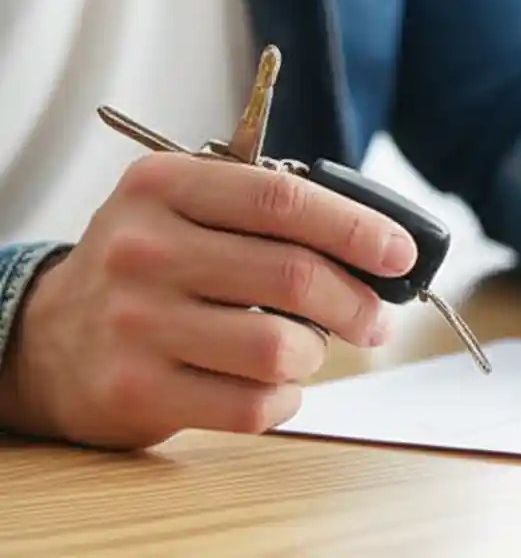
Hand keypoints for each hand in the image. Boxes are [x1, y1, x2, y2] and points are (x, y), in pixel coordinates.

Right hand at [0, 153, 416, 448]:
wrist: (48, 339)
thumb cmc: (150, 269)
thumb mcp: (188, 210)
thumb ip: (270, 213)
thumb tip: (382, 248)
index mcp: (163, 187)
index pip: (284, 200)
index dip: (358, 228)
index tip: (401, 253)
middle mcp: (143, 249)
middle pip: (293, 275)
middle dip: (358, 302)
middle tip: (376, 317)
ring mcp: (135, 322)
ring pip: (280, 347)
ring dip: (314, 354)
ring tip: (304, 349)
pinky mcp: (137, 389)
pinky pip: (253, 404)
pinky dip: (285, 398)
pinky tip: (275, 384)